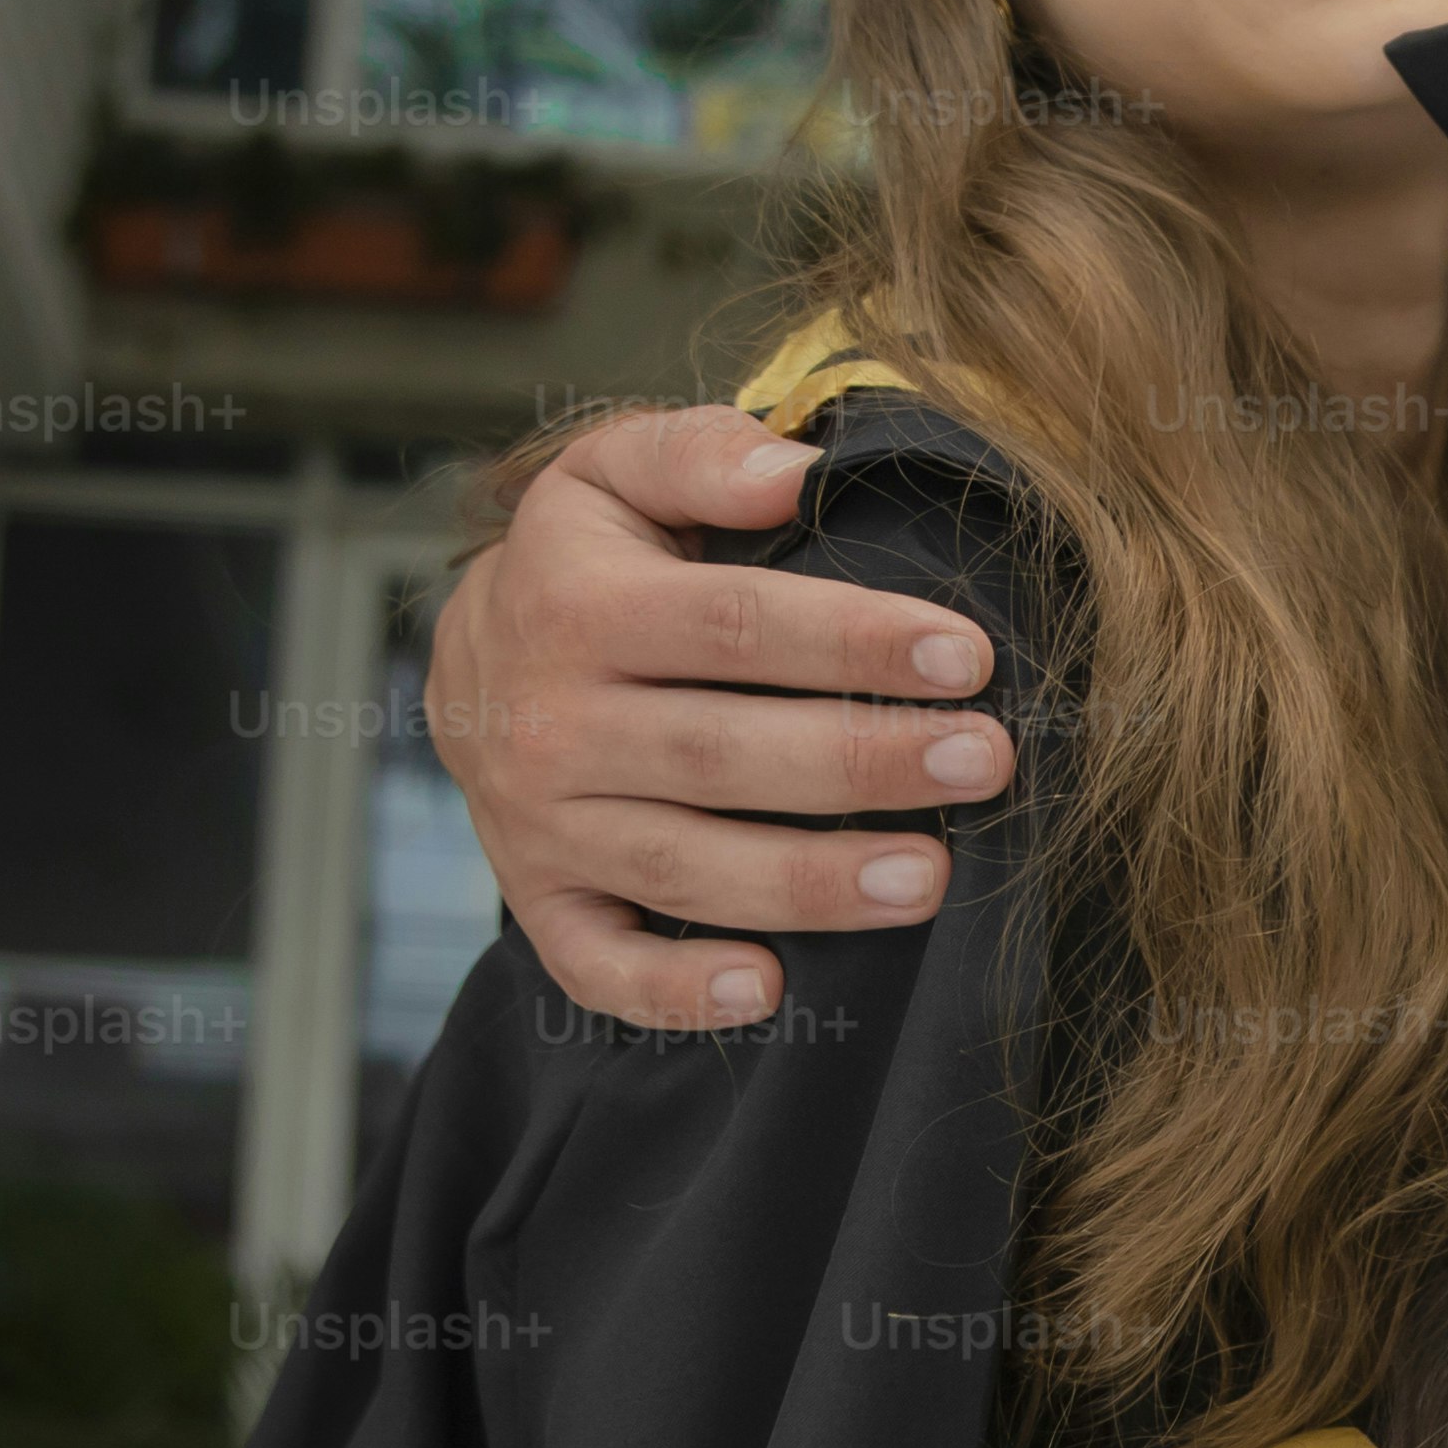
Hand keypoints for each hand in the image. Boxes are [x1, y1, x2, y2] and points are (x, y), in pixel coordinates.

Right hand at [428, 405, 1010, 1031]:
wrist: (462, 657)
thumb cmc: (587, 559)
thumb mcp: (615, 471)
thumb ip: (701, 454)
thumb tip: (793, 469)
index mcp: (579, 609)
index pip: (733, 625)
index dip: (855, 641)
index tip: (968, 656)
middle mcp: (551, 725)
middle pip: (723, 754)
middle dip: (865, 761)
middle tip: (985, 762)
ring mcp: (542, 825)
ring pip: (683, 866)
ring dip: (810, 883)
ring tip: (930, 879)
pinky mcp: (542, 901)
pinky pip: (596, 965)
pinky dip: (672, 993)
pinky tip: (766, 991)